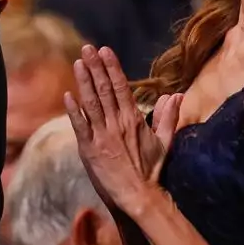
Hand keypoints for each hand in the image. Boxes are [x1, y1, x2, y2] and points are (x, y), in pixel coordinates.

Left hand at [64, 45, 182, 217]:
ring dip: (84, 81)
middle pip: (104, 89)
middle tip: (87, 48)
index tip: (105, 50)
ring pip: (91, 102)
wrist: (138, 196)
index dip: (112, 67)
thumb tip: (175, 96)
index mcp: (133, 119)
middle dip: (95, 66)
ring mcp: (102, 136)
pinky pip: (79, 125)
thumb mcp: (164, 142)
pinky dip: (73, 110)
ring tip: (78, 62)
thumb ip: (167, 117)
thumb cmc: (151, 171)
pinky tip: (68, 95)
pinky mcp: (89, 149)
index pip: (121, 86)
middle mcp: (117, 124)